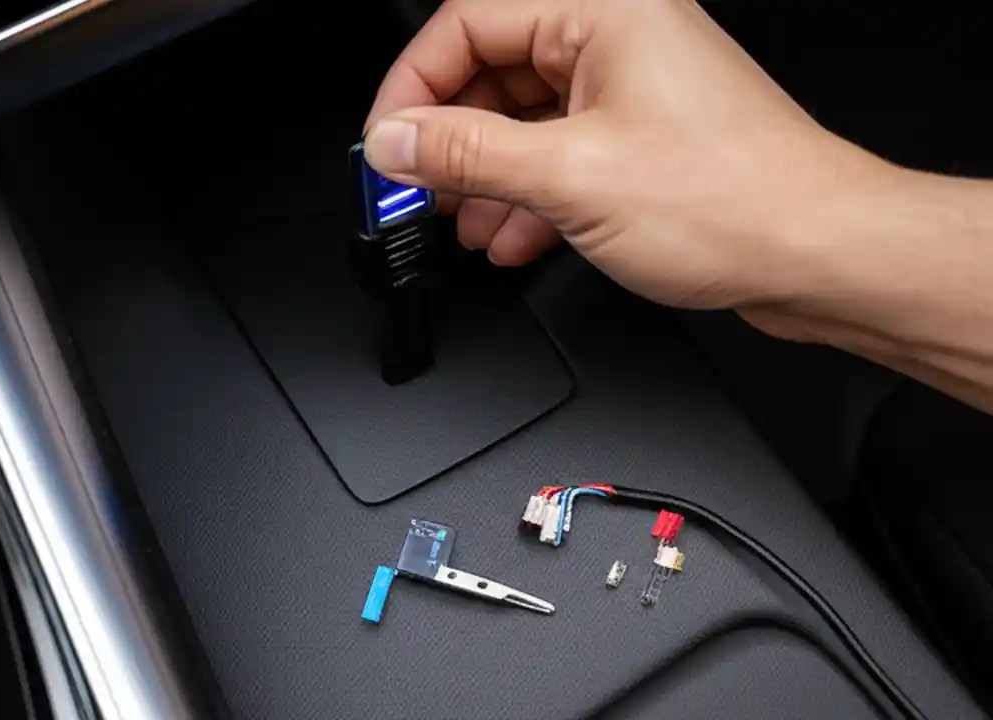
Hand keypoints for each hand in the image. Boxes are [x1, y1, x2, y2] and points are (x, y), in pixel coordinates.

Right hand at [363, 0, 893, 309]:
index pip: (468, 22)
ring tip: (462, 224)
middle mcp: (618, 37)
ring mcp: (631, 90)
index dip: (413, 86)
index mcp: (602, 10)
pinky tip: (511, 239)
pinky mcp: (643, 139)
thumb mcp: (571, 177)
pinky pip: (560, 154)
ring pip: (524, 119)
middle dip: (450, 139)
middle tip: (418, 188)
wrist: (822, 255)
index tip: (388, 143)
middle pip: (493, 71)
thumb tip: (397, 141)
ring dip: (485, 176)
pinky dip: (527, 196)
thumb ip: (469, 154)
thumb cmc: (735, 201)